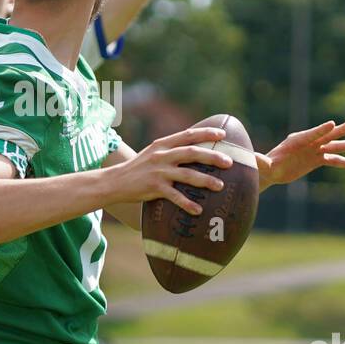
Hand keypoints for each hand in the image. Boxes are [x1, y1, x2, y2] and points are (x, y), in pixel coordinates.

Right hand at [106, 126, 232, 214]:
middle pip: (191, 153)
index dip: (206, 133)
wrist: (115, 181)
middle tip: (229, 162)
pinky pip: (175, 196)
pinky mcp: (154, 188)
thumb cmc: (138, 168)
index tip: (223, 135)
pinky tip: (198, 210)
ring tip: (220, 186)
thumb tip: (195, 150)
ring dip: (205, 180)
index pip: (188, 134)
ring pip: (187, 174)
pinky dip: (187, 203)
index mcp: (163, 144)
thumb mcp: (153, 153)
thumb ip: (171, 150)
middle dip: (212, 156)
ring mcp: (158, 172)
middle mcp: (162, 156)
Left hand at [258, 119, 344, 188]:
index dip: (321, 130)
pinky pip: (336, 161)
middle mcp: (309, 142)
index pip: (311, 134)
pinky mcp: (319, 160)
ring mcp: (315, 150)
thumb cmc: (265, 166)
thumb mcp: (263, 164)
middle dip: (340, 130)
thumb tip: (251, 160)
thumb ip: (261, 161)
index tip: (331, 124)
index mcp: (296, 140)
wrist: (272, 171)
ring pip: (336, 146)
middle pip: (327, 135)